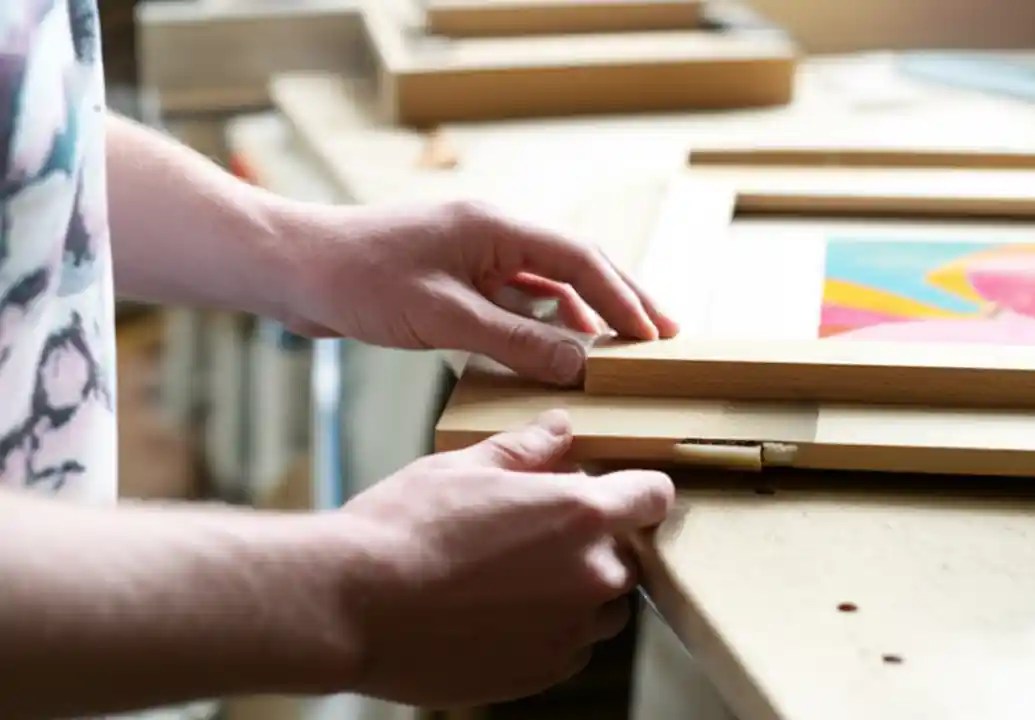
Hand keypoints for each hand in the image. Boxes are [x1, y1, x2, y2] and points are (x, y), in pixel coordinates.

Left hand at [283, 200, 678, 384]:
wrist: (293, 269)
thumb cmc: (358, 280)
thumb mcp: (444, 317)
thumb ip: (515, 340)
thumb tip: (578, 364)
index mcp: (495, 226)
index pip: (578, 258)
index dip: (621, 296)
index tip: (652, 333)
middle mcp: (492, 233)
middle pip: (575, 262)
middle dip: (620, 297)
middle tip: (662, 331)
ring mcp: (474, 253)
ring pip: (547, 281)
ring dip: (585, 311)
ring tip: (622, 343)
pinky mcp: (455, 276)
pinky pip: (515, 296)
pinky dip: (543, 319)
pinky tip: (560, 345)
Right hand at [330, 410, 673, 707]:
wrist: (353, 606)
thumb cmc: (404, 529)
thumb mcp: (464, 467)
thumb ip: (526, 450)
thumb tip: (560, 430)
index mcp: (579, 515)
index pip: (653, 497)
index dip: (638, 490)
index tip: (618, 492)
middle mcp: (589, 576)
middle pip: (627, 557)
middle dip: (595, 543)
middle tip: (535, 535)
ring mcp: (569, 632)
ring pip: (602, 608)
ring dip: (576, 591)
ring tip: (512, 578)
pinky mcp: (542, 673)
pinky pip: (570, 649)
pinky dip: (550, 631)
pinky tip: (498, 613)